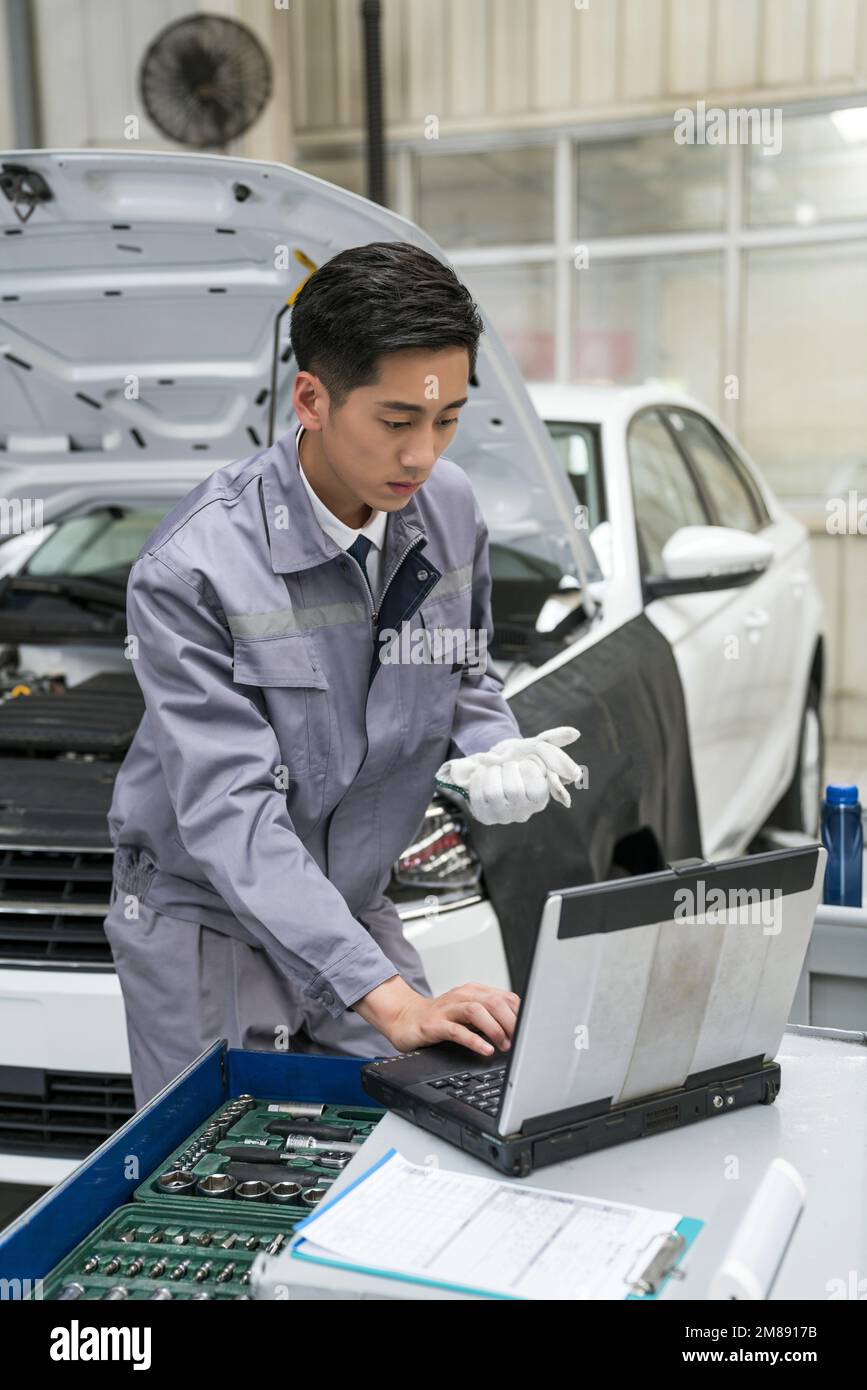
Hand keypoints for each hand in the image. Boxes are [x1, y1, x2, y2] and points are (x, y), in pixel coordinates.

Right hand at [355, 975, 520, 1057]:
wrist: (404, 1019)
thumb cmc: (439, 1018)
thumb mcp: (468, 1013)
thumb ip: (490, 1016)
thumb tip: (518, 1028)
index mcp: (474, 991)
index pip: (505, 997)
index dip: (520, 1014)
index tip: (529, 1030)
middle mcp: (462, 996)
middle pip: (494, 1002)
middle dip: (511, 1022)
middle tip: (519, 1040)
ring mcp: (448, 1009)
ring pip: (477, 1010)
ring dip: (495, 1029)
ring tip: (504, 1045)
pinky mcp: (435, 1024)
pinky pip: (457, 1030)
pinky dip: (474, 1040)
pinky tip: (485, 1049)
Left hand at [435, 725, 581, 824]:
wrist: (490, 764)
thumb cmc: (517, 757)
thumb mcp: (534, 746)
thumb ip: (554, 740)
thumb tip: (575, 733)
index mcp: (542, 797)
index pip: (538, 788)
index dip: (528, 769)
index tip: (524, 763)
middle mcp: (524, 811)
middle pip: (513, 791)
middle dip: (508, 768)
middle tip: (508, 766)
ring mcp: (503, 816)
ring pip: (494, 793)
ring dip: (492, 773)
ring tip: (495, 771)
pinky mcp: (485, 815)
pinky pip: (478, 795)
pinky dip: (479, 779)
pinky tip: (483, 777)